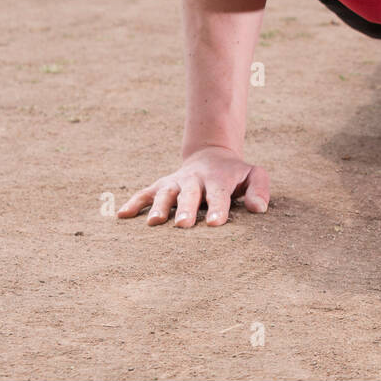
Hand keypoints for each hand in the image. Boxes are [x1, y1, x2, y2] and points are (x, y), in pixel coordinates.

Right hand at [117, 146, 269, 227]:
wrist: (211, 155)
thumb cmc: (235, 174)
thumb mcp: (253, 175)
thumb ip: (259, 189)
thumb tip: (258, 208)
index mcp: (218, 179)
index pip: (219, 195)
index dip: (218, 208)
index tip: (215, 223)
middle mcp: (195, 180)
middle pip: (190, 195)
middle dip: (186, 209)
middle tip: (183, 225)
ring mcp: (176, 182)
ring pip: (166, 193)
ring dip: (159, 207)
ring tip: (153, 223)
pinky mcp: (161, 185)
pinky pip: (145, 193)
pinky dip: (134, 202)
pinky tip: (121, 215)